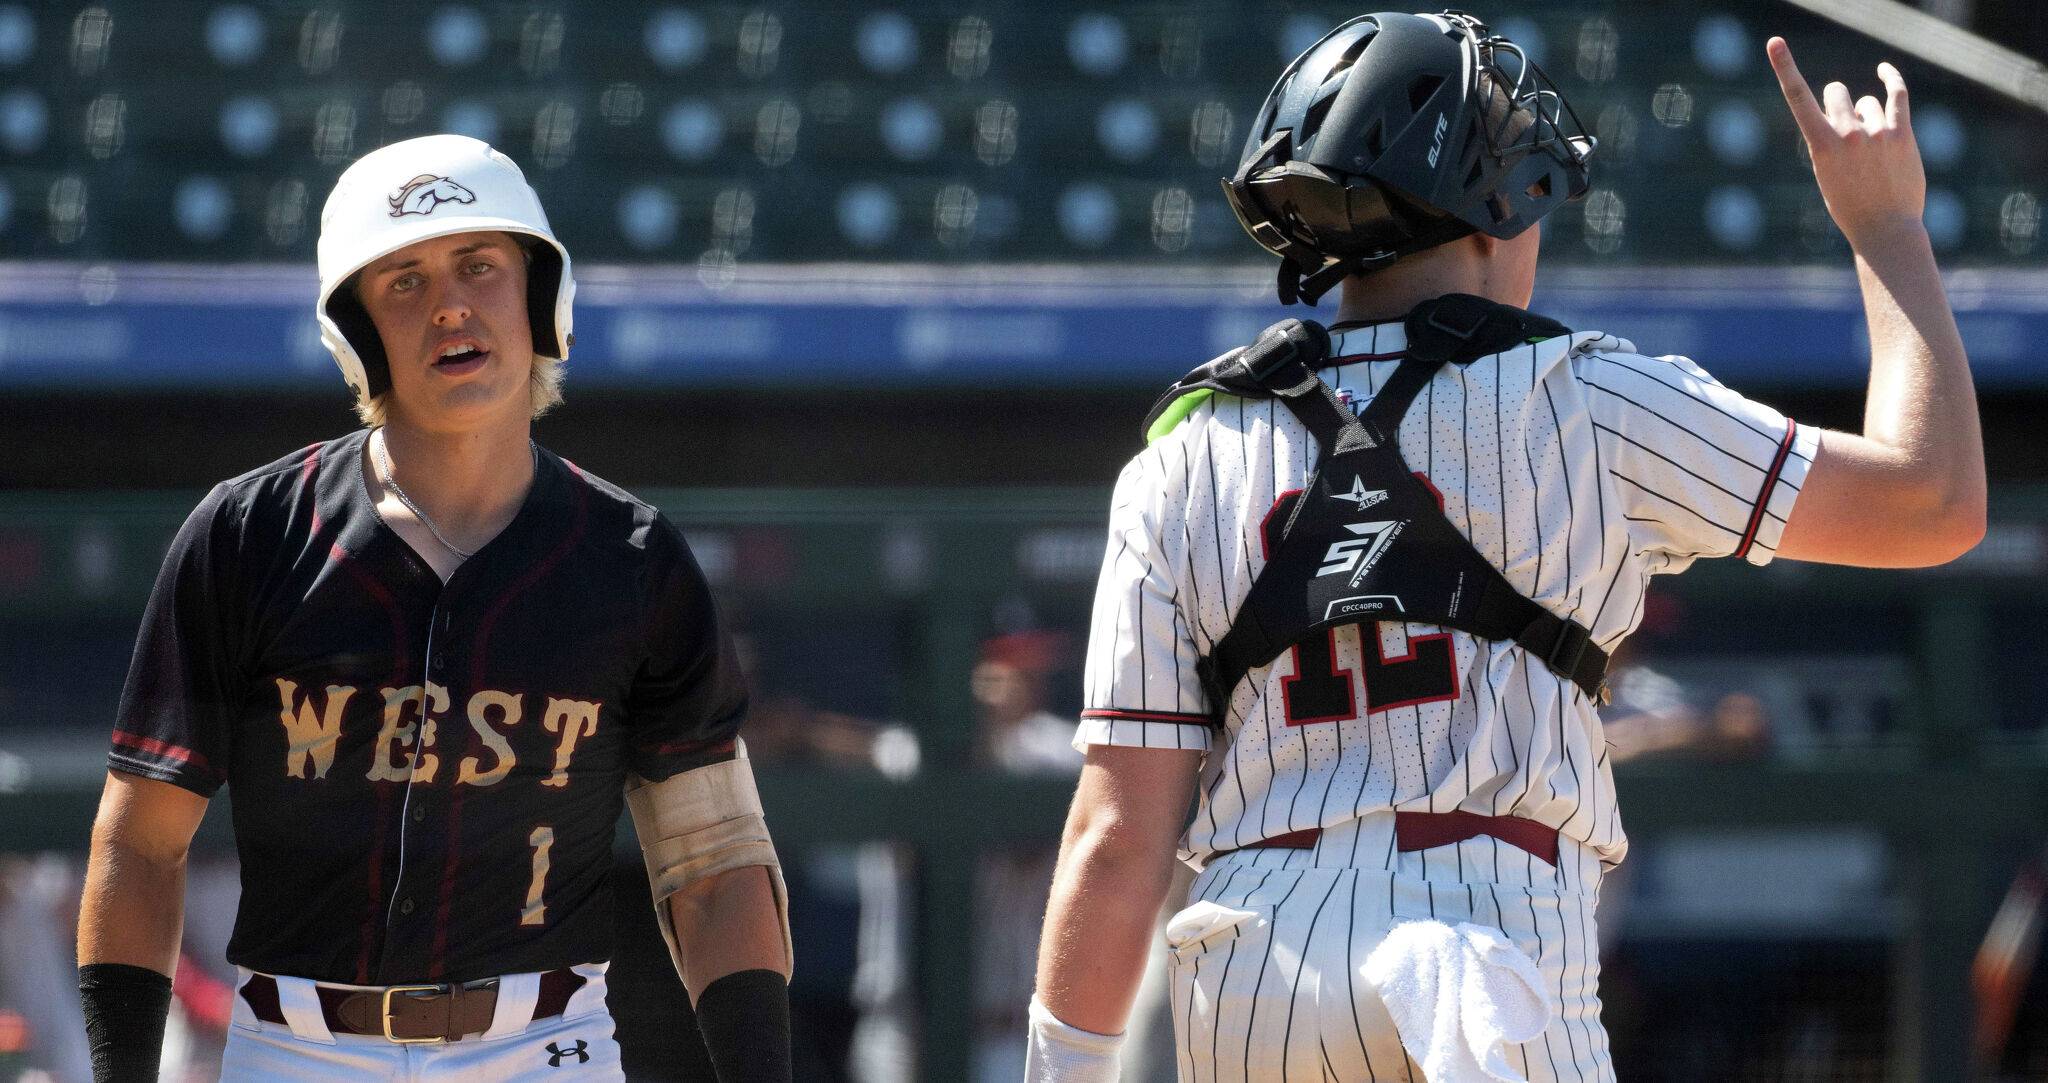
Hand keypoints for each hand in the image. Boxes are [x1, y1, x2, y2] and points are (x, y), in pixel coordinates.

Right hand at [1766, 36, 1926, 248]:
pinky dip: (1890, 79)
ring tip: (1872, 149)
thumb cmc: (1850, 205)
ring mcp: (1877, 131)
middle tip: (1843, 126)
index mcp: (1820, 145)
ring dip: (1867, 115)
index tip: (1774, 43)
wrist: (1885, 229)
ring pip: (1867, 102)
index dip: (1784, 67)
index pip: (1797, 98)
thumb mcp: (1827, 173)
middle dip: (1837, 103)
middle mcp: (1848, 132)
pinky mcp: (1902, 132)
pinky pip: (1896, 93)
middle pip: (1837, 92)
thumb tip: (1847, 108)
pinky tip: (1884, 71)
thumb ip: (1830, 139)